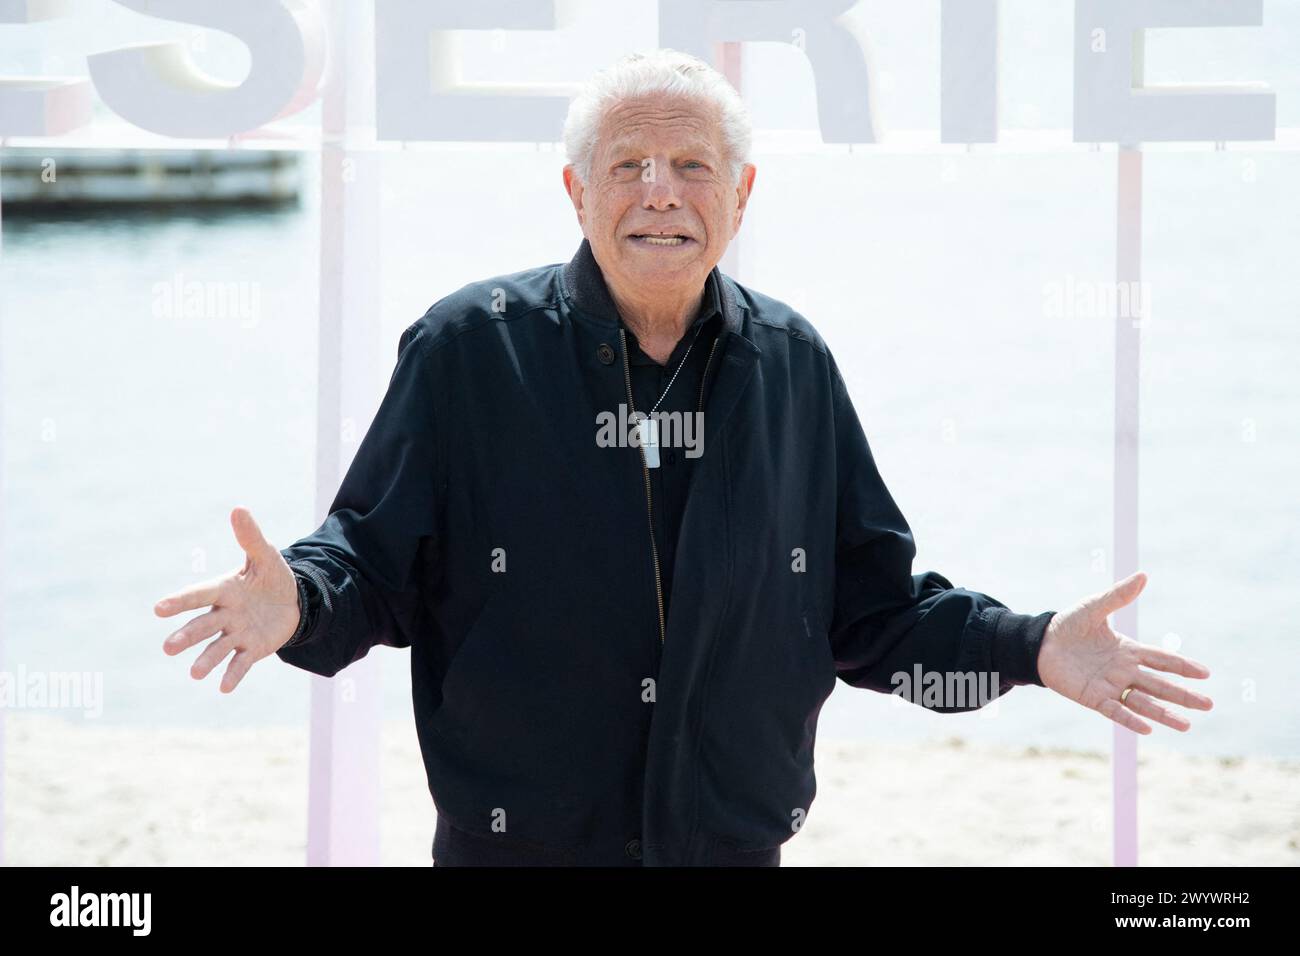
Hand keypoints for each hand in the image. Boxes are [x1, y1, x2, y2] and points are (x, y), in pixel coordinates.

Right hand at [155, 506, 300, 692]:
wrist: (293, 601)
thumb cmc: (271, 577)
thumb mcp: (265, 556)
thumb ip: (250, 537)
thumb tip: (238, 508)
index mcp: (224, 590)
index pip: (199, 595)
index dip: (180, 602)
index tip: (159, 608)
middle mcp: (225, 614)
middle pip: (202, 625)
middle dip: (186, 636)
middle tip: (168, 647)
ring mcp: (236, 633)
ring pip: (217, 647)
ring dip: (206, 660)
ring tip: (195, 673)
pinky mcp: (252, 649)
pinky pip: (240, 663)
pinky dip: (233, 675)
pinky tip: (223, 688)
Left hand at [1036, 571, 1212, 733]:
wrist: (1039, 643)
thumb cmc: (1068, 625)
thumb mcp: (1094, 607)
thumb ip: (1118, 595)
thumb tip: (1143, 575)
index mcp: (1128, 650)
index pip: (1162, 659)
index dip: (1182, 666)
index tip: (1205, 673)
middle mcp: (1124, 671)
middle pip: (1160, 685)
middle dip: (1184, 695)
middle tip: (1209, 705)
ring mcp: (1110, 686)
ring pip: (1143, 702)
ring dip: (1164, 714)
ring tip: (1187, 725)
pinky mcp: (1093, 697)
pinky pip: (1116, 711)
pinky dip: (1131, 720)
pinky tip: (1148, 729)